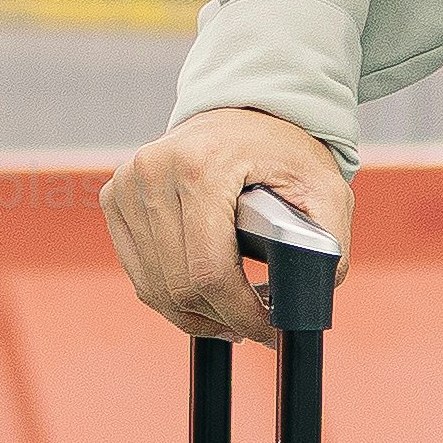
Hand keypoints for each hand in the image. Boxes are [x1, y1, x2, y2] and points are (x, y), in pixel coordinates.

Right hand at [103, 108, 353, 346]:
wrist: (244, 110)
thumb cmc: (283, 150)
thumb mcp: (325, 188)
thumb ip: (326, 244)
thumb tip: (306, 306)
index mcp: (202, 166)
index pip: (210, 271)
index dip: (240, 314)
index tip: (267, 332)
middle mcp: (155, 172)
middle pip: (180, 286)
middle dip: (221, 320)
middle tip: (252, 329)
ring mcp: (128, 184)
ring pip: (155, 289)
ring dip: (194, 314)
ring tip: (230, 317)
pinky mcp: (116, 197)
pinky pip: (140, 274)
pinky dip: (170, 296)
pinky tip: (201, 296)